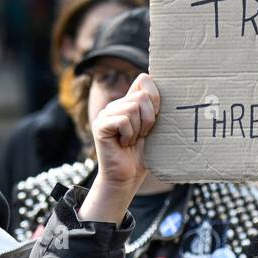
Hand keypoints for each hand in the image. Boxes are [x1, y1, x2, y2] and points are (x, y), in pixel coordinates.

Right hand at [80, 72, 159, 222]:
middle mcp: (116, 104)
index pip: (144, 79)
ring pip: (133, 108)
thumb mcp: (154, 127)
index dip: (155, 98)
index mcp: (129, 102)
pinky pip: (123, 121)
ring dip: (139, 129)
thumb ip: (154, 106)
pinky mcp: (100, 126)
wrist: (128, 177)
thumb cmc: (143, 154)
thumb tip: (158, 81)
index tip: (154, 119)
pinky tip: (123, 144)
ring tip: (132, 140)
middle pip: (142, 96)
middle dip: (149, 119)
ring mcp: (106, 114)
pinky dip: (129, 135)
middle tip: (141, 135)